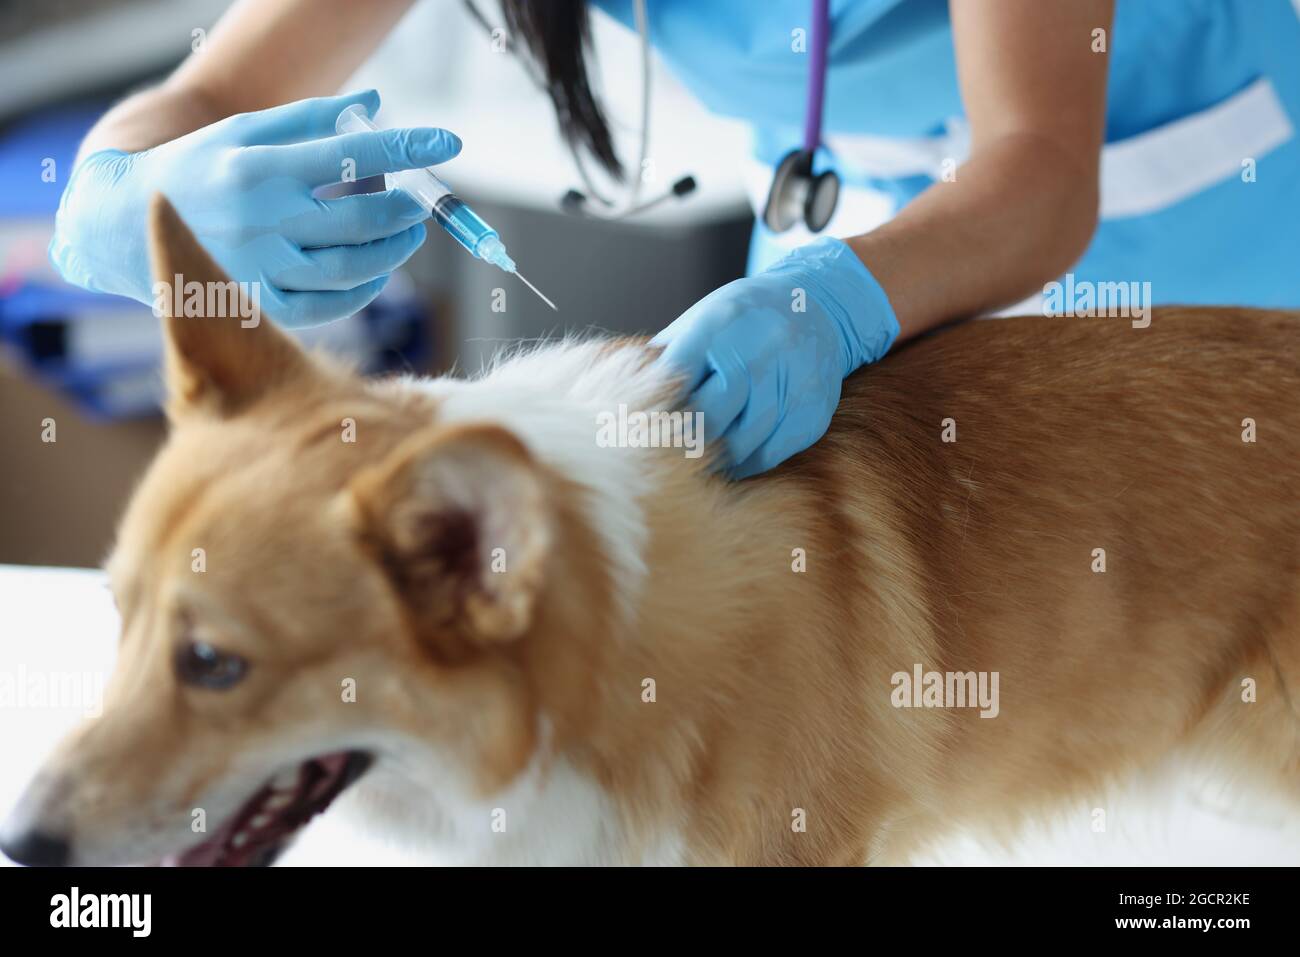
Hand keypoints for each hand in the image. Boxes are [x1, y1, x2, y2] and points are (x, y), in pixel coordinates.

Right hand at [50, 90, 461, 326]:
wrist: (129, 229)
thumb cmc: (200, 169)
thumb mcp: (247, 132)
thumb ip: (313, 120)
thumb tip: (376, 105)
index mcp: (260, 170)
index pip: (351, 155)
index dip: (407, 148)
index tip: (448, 142)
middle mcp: (261, 223)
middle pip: (362, 221)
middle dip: (406, 210)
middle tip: (418, 202)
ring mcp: (262, 271)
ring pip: (352, 269)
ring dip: (393, 249)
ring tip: (404, 232)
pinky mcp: (262, 307)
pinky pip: (332, 305)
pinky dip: (366, 286)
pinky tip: (377, 267)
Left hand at [652, 237, 897, 478]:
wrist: (817, 306)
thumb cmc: (742, 319)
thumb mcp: (702, 319)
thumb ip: (667, 357)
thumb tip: (621, 402)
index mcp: (720, 322)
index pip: (674, 378)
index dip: (655, 409)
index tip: (642, 428)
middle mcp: (760, 348)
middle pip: (707, 417)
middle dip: (682, 440)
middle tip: (664, 457)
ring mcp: (791, 381)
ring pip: (740, 442)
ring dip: (712, 459)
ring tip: (693, 464)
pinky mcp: (811, 411)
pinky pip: (769, 454)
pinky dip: (744, 464)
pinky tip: (729, 462)